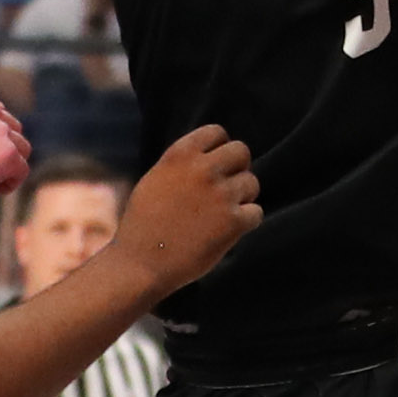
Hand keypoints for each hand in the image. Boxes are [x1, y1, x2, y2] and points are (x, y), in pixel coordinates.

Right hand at [114, 126, 264, 291]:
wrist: (141, 265)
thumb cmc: (144, 225)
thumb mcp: (156, 180)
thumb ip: (183, 165)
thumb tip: (212, 154)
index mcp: (180, 155)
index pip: (217, 132)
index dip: (219, 149)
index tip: (214, 166)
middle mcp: (203, 170)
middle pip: (242, 152)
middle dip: (236, 169)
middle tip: (223, 190)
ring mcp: (221, 195)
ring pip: (252, 183)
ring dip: (242, 198)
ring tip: (220, 215)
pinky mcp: (234, 222)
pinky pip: (256, 212)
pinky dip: (245, 223)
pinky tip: (226, 231)